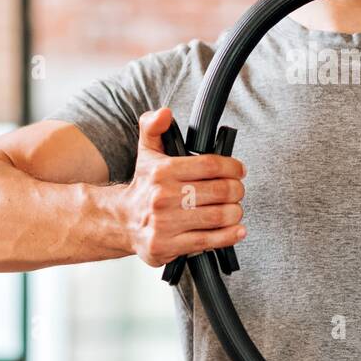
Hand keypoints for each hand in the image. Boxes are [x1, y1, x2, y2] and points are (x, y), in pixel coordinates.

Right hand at [121, 107, 246, 266]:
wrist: (121, 222)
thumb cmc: (143, 188)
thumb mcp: (146, 152)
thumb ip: (154, 127)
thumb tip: (164, 113)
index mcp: (162, 172)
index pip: (210, 165)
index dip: (232, 167)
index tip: (239, 170)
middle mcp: (163, 197)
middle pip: (219, 191)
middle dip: (236, 190)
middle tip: (238, 191)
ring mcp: (166, 224)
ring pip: (218, 216)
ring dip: (235, 212)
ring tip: (235, 209)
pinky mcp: (168, 246)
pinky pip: (209, 241)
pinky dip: (229, 236)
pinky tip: (236, 230)